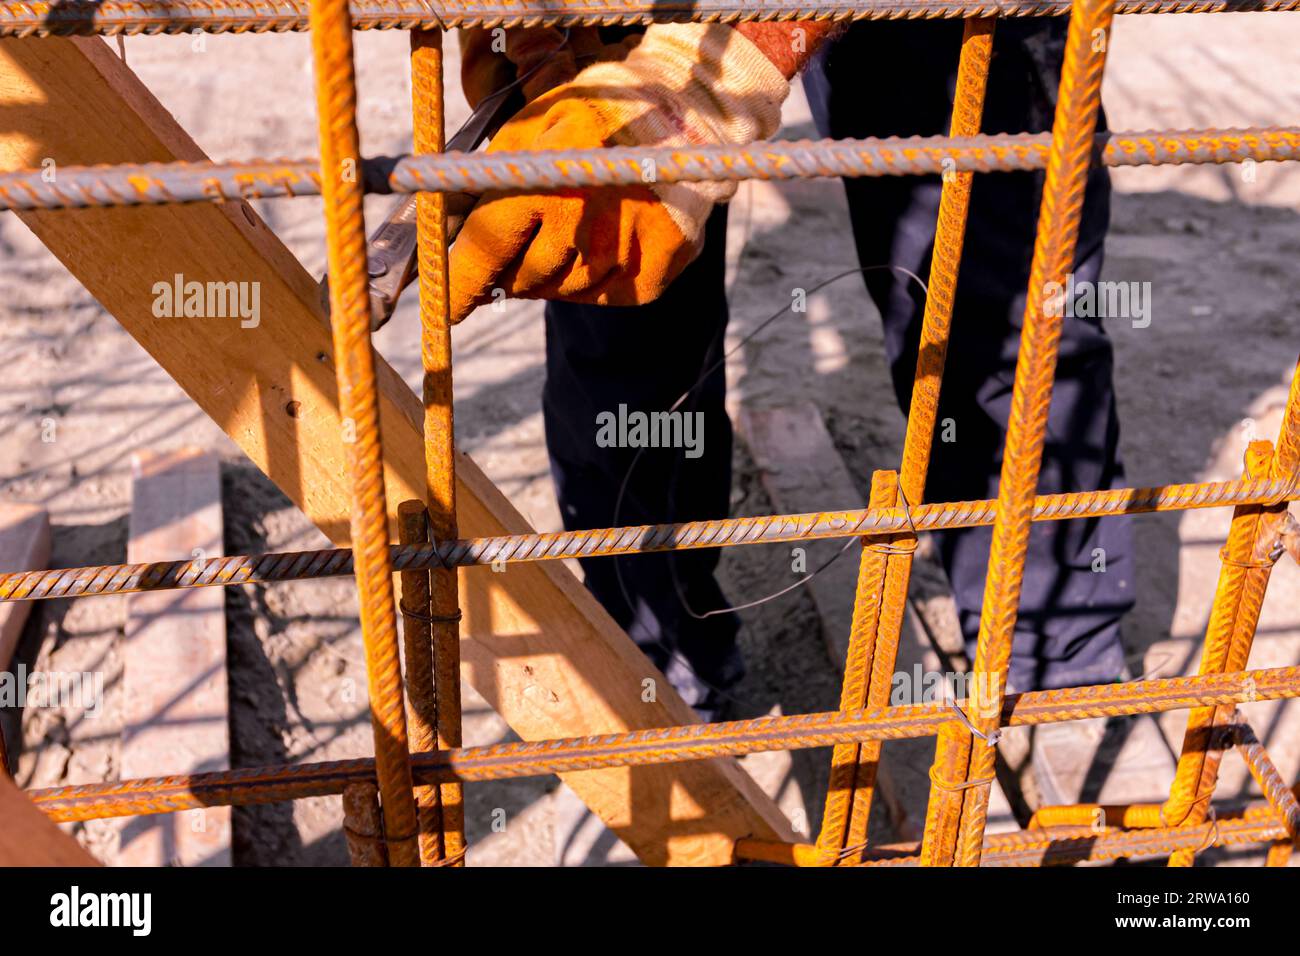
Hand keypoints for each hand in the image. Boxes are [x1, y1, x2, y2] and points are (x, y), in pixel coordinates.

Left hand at [448, 23, 788, 322]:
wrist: (680, 115)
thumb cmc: (589, 121)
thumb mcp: (527, 133)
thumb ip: (481, 182)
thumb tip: (436, 225)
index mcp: (546, 176)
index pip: (487, 248)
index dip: (462, 286)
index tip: (450, 311)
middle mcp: (586, 218)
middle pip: (524, 279)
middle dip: (509, 275)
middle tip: (510, 258)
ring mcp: (626, 248)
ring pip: (565, 291)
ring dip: (550, 277)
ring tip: (563, 239)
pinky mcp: (657, 269)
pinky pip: (606, 294)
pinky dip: (593, 280)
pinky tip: (599, 246)